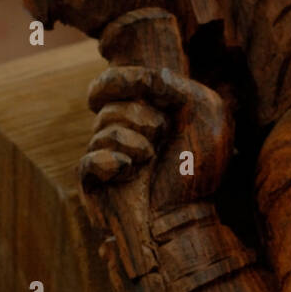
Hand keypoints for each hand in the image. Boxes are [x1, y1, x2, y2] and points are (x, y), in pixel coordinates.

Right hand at [78, 65, 232, 211]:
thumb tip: (137, 75)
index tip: (131, 85)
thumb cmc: (199, 166)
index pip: (114, 81)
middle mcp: (123, 130)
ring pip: (102, 130)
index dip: (117, 79)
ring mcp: (108, 156)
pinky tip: (128, 169)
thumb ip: (173, 84)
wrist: (189, 215)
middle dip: (140, 118)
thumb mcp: (202, 110)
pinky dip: (109, 161)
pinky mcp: (95, 183)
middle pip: (111, 105)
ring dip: (134, 142)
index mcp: (145, 110)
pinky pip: (87, 162)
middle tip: (161, 136)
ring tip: (150, 159)